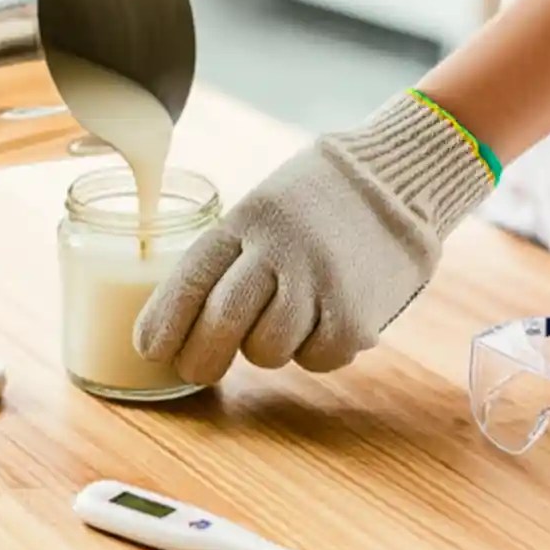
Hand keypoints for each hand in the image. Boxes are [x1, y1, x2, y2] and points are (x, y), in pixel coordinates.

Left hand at [134, 90, 499, 383]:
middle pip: (221, 324)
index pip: (190, 279)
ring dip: (264, 349)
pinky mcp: (357, 314)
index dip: (163, 322)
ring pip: (265, 350)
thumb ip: (227, 258)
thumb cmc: (316, 202)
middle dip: (199, 359)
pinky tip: (322, 321)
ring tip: (280, 322)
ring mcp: (320, 282)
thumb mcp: (262, 209)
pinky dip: (313, 352)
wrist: (400, 179)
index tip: (148, 349)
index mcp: (247, 220)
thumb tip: (178, 325)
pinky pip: (315, 360)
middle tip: (196, 369)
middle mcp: (280, 250)